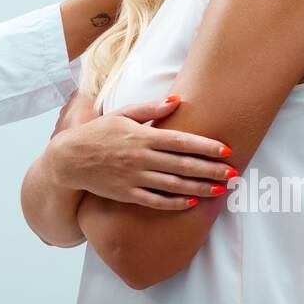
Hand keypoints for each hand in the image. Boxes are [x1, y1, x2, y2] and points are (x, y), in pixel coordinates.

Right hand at [47, 94, 233, 209]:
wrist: (70, 159)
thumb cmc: (98, 133)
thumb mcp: (122, 114)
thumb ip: (150, 109)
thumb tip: (176, 100)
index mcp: (142, 136)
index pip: (181, 141)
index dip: (205, 146)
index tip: (226, 150)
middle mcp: (141, 158)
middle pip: (183, 164)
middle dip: (211, 169)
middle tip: (233, 173)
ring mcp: (134, 178)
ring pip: (174, 185)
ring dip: (200, 187)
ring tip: (221, 189)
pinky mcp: (127, 194)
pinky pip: (156, 201)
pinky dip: (175, 203)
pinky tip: (192, 202)